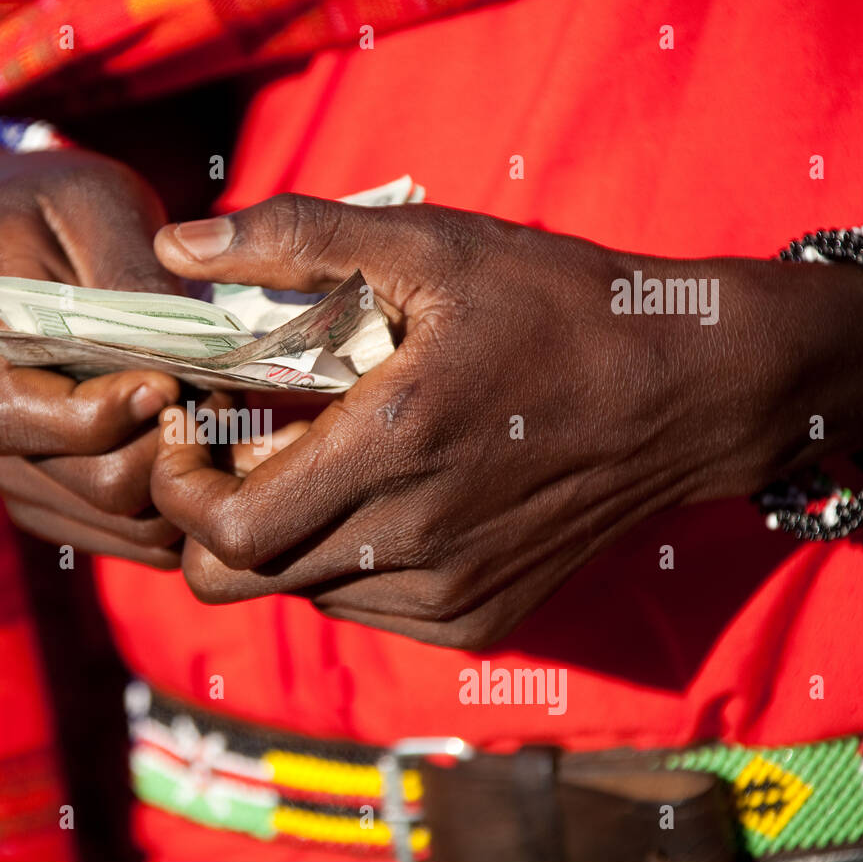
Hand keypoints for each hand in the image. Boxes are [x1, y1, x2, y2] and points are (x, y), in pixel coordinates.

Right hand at [0, 148, 184, 567]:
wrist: (11, 232)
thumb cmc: (52, 206)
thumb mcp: (92, 206)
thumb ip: (130, 280)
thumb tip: (183, 358)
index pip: (61, 428)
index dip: (136, 407)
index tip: (178, 370)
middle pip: (107, 488)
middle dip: (178, 445)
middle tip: (218, 395)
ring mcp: (20, 479)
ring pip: (126, 526)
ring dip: (186, 482)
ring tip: (212, 418)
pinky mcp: (55, 499)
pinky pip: (128, 538)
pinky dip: (176, 510)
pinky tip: (200, 452)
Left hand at [149, 195, 862, 645]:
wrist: (686, 392)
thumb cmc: (555, 307)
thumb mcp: (430, 245)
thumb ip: (294, 238)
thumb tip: (176, 244)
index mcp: (394, 448)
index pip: (227, 531)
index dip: (179, 486)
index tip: (191, 422)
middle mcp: (415, 543)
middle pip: (238, 580)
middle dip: (206, 515)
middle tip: (235, 442)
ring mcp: (448, 595)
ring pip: (295, 592)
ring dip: (278, 531)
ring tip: (320, 456)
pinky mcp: (476, 622)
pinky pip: (359, 607)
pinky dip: (339, 559)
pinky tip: (379, 495)